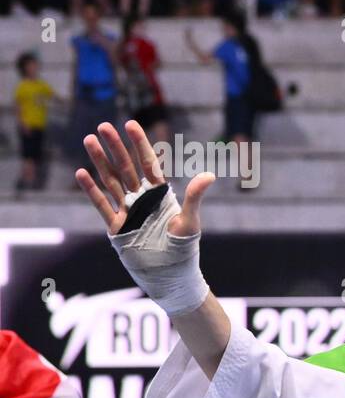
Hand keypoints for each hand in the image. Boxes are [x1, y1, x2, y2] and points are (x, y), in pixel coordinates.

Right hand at [75, 120, 213, 234]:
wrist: (169, 273)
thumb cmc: (183, 247)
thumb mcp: (190, 220)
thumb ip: (195, 196)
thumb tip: (209, 175)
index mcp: (160, 193)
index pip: (148, 163)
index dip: (139, 144)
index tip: (131, 124)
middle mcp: (141, 198)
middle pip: (126, 167)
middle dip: (115, 146)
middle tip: (103, 125)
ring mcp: (127, 210)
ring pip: (111, 180)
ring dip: (100, 161)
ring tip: (89, 139)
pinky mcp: (116, 226)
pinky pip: (101, 204)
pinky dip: (91, 189)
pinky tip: (81, 172)